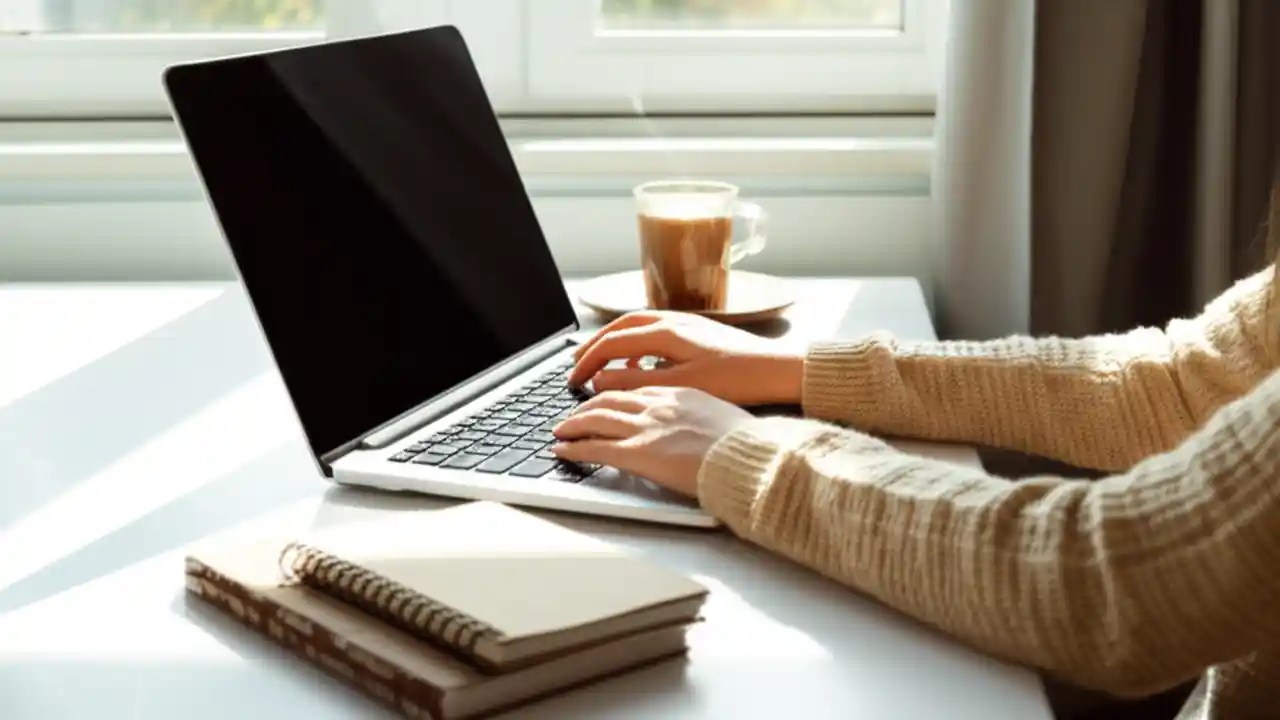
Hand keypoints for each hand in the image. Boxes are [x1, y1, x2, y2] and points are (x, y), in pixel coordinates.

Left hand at [552, 387, 752, 497]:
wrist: (748, 457)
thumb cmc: (745, 443)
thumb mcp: (721, 416)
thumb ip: (699, 415)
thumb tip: (695, 425)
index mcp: (678, 393)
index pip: (635, 389)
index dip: (614, 392)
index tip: (605, 397)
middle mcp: (656, 405)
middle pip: (609, 398)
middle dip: (586, 406)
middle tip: (573, 414)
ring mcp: (645, 428)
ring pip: (595, 419)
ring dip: (573, 424)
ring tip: (560, 430)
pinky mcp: (637, 454)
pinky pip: (595, 448)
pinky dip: (574, 447)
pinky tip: (562, 449)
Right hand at [568, 311, 803, 405]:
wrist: (777, 369)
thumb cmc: (736, 379)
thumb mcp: (680, 386)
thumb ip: (636, 382)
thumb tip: (601, 380)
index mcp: (665, 331)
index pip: (612, 342)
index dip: (588, 361)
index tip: (573, 380)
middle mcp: (672, 321)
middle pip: (620, 327)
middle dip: (594, 346)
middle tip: (576, 366)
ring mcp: (686, 324)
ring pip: (636, 327)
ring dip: (614, 345)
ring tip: (601, 366)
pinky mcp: (697, 333)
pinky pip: (654, 333)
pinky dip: (637, 348)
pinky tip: (640, 368)